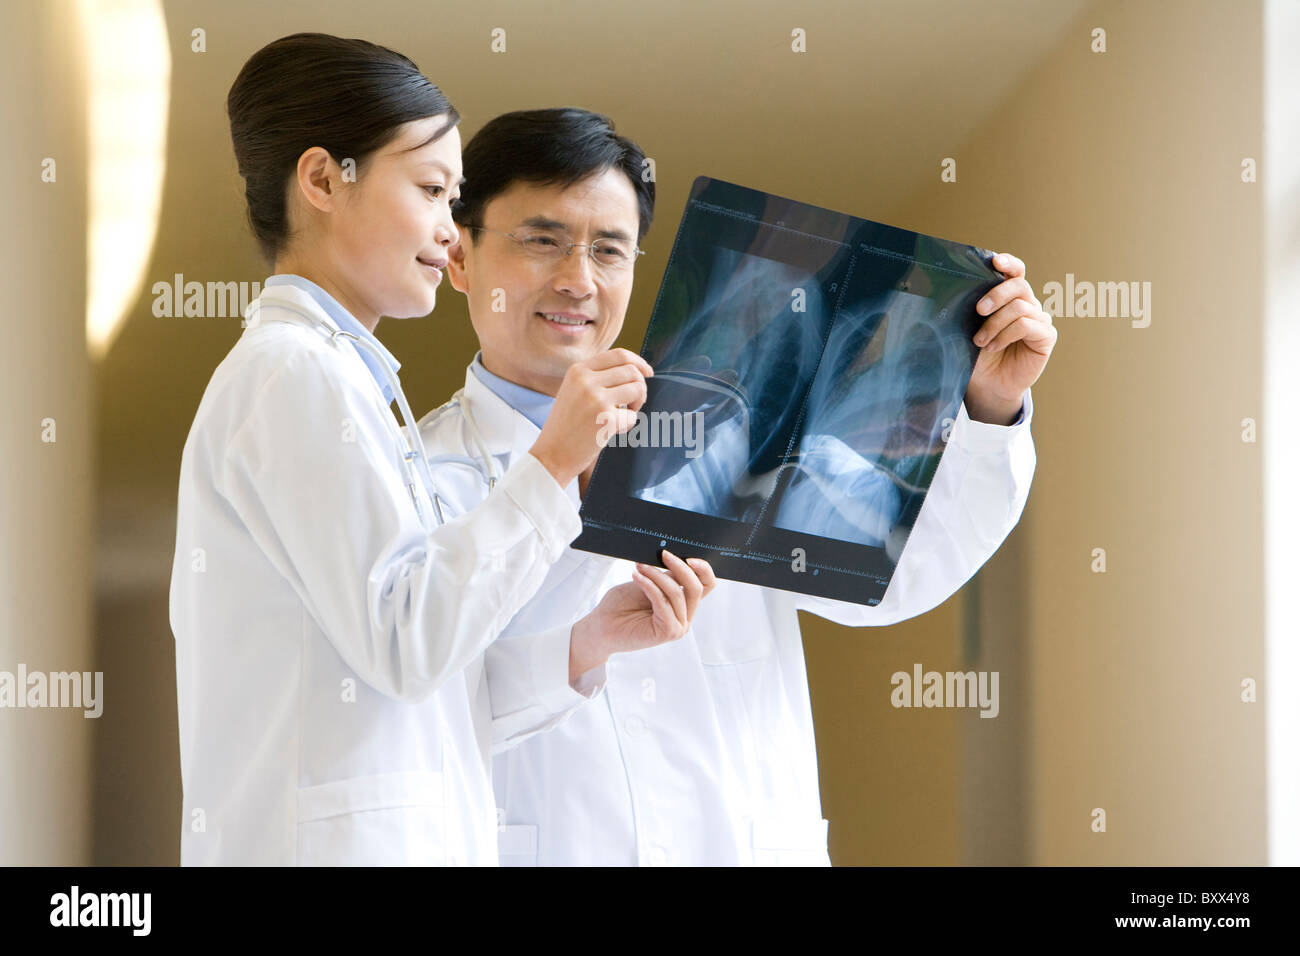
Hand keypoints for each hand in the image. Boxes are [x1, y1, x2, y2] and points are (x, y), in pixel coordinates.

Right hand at [529, 348, 653, 487]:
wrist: (551, 454)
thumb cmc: (566, 426)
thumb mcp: (573, 391)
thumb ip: (596, 378)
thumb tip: (634, 370)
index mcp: (578, 370)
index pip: (619, 355)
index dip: (638, 362)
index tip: (647, 372)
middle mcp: (586, 380)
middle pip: (632, 371)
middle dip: (640, 387)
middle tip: (633, 404)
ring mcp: (596, 399)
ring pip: (637, 389)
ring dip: (637, 404)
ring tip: (622, 417)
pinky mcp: (606, 419)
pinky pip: (633, 416)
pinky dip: (628, 425)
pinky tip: (613, 431)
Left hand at [569, 550, 716, 681]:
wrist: (601, 627)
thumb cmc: (620, 606)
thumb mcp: (648, 583)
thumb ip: (668, 576)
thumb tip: (681, 558)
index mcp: (683, 604)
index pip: (706, 585)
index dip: (703, 569)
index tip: (689, 555)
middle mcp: (684, 616)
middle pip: (696, 588)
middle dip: (680, 567)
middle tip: (663, 554)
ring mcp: (678, 626)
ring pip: (678, 594)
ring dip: (657, 575)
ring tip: (639, 567)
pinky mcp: (668, 632)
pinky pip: (664, 602)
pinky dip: (650, 585)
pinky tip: (636, 576)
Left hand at [966, 252, 1057, 424]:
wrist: (987, 385)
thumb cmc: (977, 356)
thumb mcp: (969, 329)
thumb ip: (970, 310)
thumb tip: (950, 291)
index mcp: (1009, 298)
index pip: (1016, 272)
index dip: (1008, 263)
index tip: (994, 261)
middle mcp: (1027, 305)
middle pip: (1019, 285)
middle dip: (996, 295)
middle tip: (978, 311)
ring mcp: (1039, 319)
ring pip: (1019, 307)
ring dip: (995, 324)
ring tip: (980, 341)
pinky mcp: (1046, 336)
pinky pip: (1027, 325)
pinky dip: (1005, 335)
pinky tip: (993, 347)